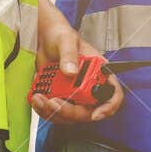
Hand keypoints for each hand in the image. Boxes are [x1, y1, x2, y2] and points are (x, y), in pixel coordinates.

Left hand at [31, 0, 124, 124]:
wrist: (44, 40)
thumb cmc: (60, 36)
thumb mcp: (66, 40)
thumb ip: (69, 55)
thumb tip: (71, 71)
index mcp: (99, 71)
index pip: (113, 94)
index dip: (109, 107)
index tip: (95, 115)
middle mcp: (90, 86)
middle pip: (88, 111)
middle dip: (70, 111)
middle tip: (53, 102)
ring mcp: (75, 94)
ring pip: (70, 115)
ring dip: (54, 112)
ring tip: (39, 98)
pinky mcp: (61, 98)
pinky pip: (56, 113)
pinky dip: (45, 110)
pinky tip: (36, 97)